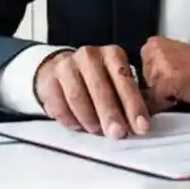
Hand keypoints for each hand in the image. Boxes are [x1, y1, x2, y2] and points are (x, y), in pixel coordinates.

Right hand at [34, 46, 148, 138]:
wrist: (60, 71)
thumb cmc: (98, 83)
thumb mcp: (117, 85)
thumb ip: (128, 102)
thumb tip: (140, 126)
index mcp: (112, 55)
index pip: (124, 80)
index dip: (133, 105)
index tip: (141, 126)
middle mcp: (89, 56)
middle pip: (100, 88)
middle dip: (111, 114)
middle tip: (118, 133)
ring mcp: (66, 66)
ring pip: (78, 97)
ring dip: (90, 119)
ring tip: (97, 130)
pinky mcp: (49, 80)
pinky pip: (60, 105)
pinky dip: (71, 120)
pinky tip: (78, 125)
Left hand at [140, 37, 189, 108]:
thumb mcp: (177, 63)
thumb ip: (155, 71)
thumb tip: (133, 94)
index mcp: (154, 44)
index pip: (132, 74)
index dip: (148, 87)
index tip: (166, 86)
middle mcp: (153, 50)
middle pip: (136, 86)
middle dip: (153, 94)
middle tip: (179, 88)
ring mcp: (159, 65)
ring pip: (144, 97)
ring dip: (160, 101)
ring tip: (184, 91)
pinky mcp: (166, 81)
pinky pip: (154, 105)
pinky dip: (165, 109)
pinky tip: (184, 97)